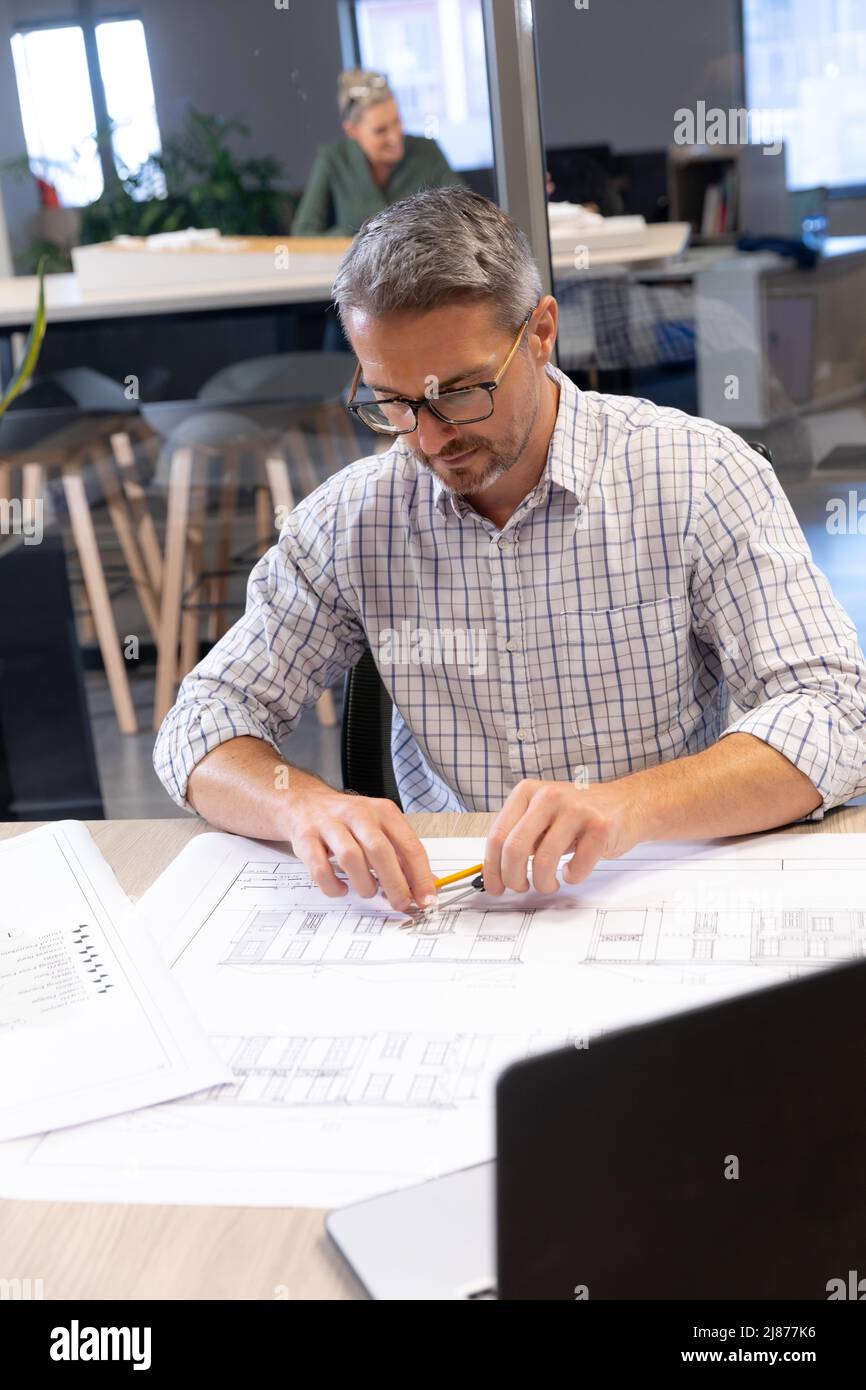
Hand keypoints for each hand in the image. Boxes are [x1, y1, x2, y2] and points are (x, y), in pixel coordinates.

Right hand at [284, 787, 436, 911]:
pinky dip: (333, 886)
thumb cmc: (348, 821)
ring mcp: (330, 824)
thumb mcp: (381, 827)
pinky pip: (320, 868)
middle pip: (380, 850)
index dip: (421, 876)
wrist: (305, 802)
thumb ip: (402, 855)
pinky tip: (341, 889)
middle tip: (400, 903)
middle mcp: (358, 814)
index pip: (410, 845)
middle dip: (394, 883)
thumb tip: (427, 885)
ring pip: (350, 858)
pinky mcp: (306, 838)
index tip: (426, 898)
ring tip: (368, 891)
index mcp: (383, 811)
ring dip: (363, 883)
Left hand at [483, 777, 643, 894]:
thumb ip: (520, 834)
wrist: (628, 803)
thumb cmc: (580, 815)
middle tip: (520, 887)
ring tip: (548, 884)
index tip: (494, 886)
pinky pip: (575, 868)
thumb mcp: (542, 814)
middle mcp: (549, 796)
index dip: (492, 868)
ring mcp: (576, 809)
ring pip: (542, 862)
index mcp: (527, 791)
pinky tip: (572, 871)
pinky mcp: (600, 827)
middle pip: (514, 849)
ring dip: (542, 884)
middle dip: (513, 879)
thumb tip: (495, 871)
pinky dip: (571, 878)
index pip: (497, 835)